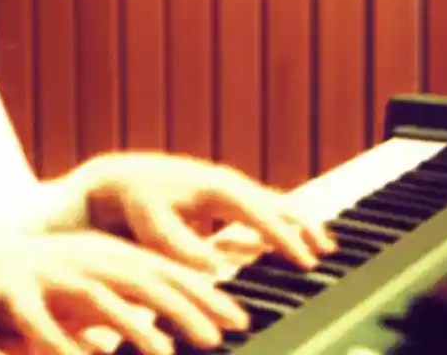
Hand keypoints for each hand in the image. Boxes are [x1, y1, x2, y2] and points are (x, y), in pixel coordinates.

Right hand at [0, 230, 250, 354]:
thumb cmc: (29, 291)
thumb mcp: (79, 301)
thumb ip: (117, 315)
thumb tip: (163, 340)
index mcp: (99, 254)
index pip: (160, 270)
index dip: (201, 294)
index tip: (238, 320)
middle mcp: (77, 258)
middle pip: (138, 278)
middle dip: (182, 306)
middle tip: (219, 336)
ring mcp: (43, 272)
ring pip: (95, 297)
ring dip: (132, 327)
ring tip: (163, 354)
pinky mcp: (8, 293)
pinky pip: (38, 322)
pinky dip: (60, 343)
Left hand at [78, 152, 336, 272]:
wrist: (118, 179)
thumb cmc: (134, 203)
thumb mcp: (151, 224)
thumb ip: (182, 246)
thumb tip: (215, 266)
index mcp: (215, 188)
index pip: (260, 215)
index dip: (285, 239)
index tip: (307, 261)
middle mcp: (226, 183)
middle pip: (276, 204)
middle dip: (303, 226)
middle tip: (328, 251)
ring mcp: (225, 187)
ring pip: (271, 203)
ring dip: (297, 222)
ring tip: (322, 244)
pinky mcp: (220, 196)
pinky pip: (258, 208)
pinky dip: (278, 221)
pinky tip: (287, 239)